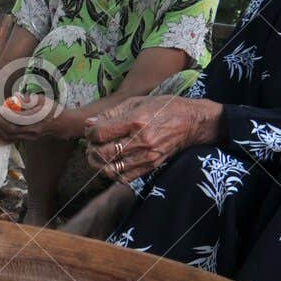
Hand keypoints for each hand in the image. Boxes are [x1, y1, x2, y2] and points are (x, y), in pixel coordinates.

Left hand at [0, 93, 77, 140]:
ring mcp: (29, 137)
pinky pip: (10, 140)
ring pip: (9, 136)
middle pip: (10, 129)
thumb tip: (14, 96)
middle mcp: (32, 130)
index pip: (16, 118)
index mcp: (37, 119)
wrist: (61, 124)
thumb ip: (27, 99)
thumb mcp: (42, 100)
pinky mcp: (26, 140)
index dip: (4, 113)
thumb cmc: (51, 109)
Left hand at [84, 97, 222, 180]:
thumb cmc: (163, 108)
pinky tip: (113, 163)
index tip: (92, 130)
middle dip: (91, 149)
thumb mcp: (137, 102)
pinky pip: (123, 178)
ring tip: (100, 154)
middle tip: (92, 144)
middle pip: (102, 154)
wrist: (191, 122)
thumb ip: (111, 113)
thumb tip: (89, 124)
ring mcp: (146, 156)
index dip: (90, 133)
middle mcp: (141, 141)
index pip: (100, 134)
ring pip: (110, 169)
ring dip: (99, 163)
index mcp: (136, 121)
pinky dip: (112, 172)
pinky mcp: (150, 167)